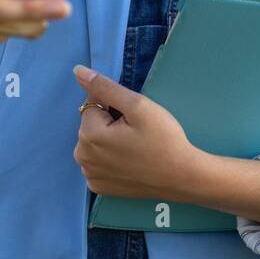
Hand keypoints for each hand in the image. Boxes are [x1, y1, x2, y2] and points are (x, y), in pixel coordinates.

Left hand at [72, 64, 201, 201]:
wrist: (182, 177)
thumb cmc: (163, 138)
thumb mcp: (138, 106)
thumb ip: (106, 87)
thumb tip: (78, 71)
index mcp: (89, 134)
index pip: (93, 103)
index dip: (115, 105)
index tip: (134, 118)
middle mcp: (82, 157)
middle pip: (91, 124)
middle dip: (110, 122)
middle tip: (137, 132)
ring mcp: (90, 175)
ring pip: (94, 143)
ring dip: (109, 139)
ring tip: (135, 147)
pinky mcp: (99, 187)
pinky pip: (98, 162)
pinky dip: (110, 159)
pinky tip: (130, 162)